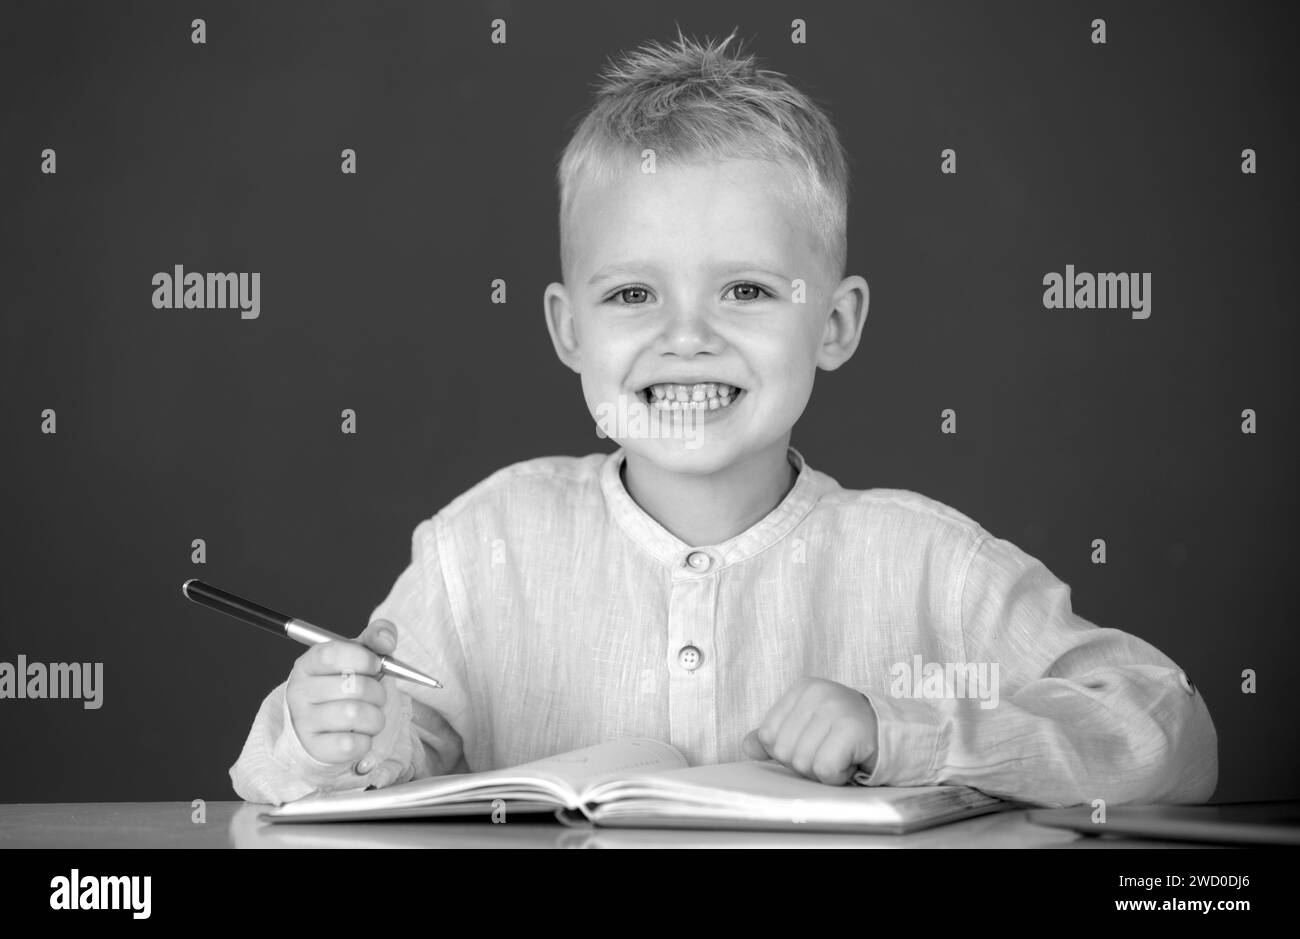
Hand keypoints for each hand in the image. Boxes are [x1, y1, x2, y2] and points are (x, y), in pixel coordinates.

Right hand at [286, 618, 400, 774]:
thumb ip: (375, 638)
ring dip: (375, 717)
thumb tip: (386, 639)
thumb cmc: (343, 686)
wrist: (322, 728)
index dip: (362, 659)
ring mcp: (303, 721)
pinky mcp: (314, 748)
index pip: (332, 655)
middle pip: (352, 686)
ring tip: (369, 716)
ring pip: (355, 715)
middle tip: (375, 695)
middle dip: (377, 692)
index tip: (375, 665)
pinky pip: (353, 744)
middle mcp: (300, 691)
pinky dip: (366, 740)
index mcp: (308, 664)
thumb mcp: (356, 657)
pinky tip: (358, 734)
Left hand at [741, 677, 878, 784]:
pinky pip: (824, 770)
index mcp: (802, 689)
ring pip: (802, 763)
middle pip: (784, 751)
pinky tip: (850, 762)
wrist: (892, 735)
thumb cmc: (845, 733)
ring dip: (823, 771)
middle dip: (806, 762)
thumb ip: (776, 736)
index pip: (768, 735)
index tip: (814, 743)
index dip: (788, 751)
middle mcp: (818, 694)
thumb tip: (747, 747)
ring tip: (841, 755)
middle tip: (830, 751)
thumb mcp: (807, 727)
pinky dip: (837, 776)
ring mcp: (835, 709)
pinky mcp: (852, 729)